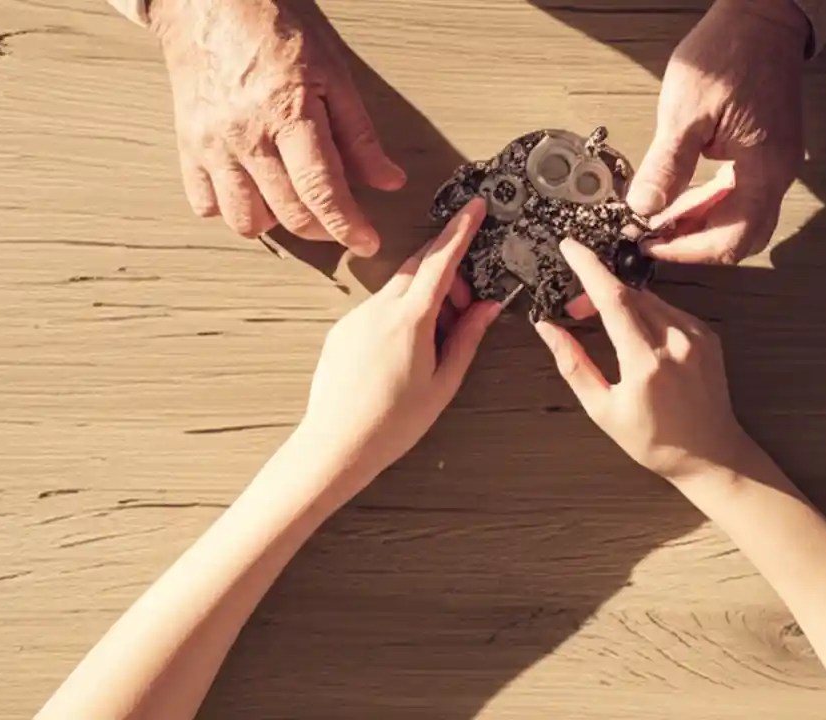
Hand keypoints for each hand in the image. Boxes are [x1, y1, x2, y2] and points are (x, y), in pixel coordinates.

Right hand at [149, 0, 405, 252]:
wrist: (210, 0)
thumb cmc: (275, 25)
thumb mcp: (334, 72)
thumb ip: (359, 134)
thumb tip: (386, 180)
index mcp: (288, 112)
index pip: (321, 191)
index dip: (348, 226)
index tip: (366, 242)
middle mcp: (245, 134)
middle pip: (288, 214)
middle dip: (323, 229)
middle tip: (340, 222)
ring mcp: (211, 144)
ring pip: (244, 220)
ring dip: (276, 223)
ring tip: (295, 202)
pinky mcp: (187, 145)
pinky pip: (205, 204)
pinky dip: (232, 208)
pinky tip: (253, 189)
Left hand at [299, 199, 499, 482]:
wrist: (336, 444)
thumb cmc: (392, 423)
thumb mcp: (443, 382)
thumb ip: (467, 337)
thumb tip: (488, 306)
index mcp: (410, 320)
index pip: (441, 261)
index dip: (461, 230)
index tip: (475, 207)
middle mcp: (380, 309)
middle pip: (419, 269)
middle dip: (448, 274)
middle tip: (469, 305)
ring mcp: (357, 318)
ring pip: (399, 290)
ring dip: (426, 300)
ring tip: (438, 342)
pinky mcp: (343, 330)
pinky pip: (380, 309)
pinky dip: (402, 317)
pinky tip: (407, 355)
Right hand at [534, 239, 754, 479]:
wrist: (712, 453)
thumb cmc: (652, 440)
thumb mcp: (603, 410)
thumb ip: (573, 365)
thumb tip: (546, 328)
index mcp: (646, 362)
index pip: (614, 299)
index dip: (589, 267)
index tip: (569, 245)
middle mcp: (676, 342)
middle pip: (629, 294)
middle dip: (597, 290)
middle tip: (575, 307)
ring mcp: (697, 336)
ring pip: (650, 299)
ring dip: (622, 301)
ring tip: (603, 323)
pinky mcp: (708, 335)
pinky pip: (670, 310)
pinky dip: (647, 313)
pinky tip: (637, 335)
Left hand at [627, 0, 807, 264]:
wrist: (761, 18)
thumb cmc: (730, 52)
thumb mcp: (686, 111)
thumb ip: (667, 166)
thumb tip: (643, 207)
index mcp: (764, 171)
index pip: (732, 239)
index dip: (690, 251)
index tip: (652, 244)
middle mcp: (777, 175)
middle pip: (742, 237)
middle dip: (697, 244)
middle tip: (656, 237)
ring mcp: (776, 165)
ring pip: (741, 218)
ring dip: (702, 224)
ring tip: (660, 218)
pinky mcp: (767, 153)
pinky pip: (742, 194)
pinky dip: (712, 203)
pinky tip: (683, 197)